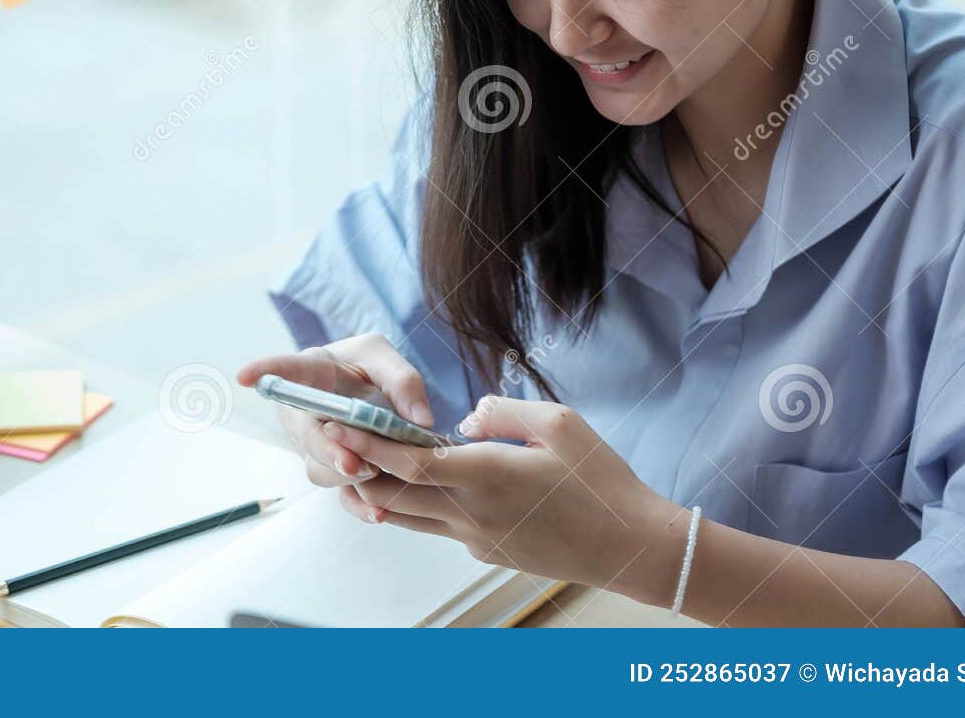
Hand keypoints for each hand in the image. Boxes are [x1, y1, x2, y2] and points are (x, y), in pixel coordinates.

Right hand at [237, 333, 437, 488]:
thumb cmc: (368, 367)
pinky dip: (359, 505)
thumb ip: (403, 380)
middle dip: (327, 450)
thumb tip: (421, 420)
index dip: (265, 372)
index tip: (245, 375)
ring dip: (346, 474)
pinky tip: (379, 512)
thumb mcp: (385, 359)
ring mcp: (315, 446)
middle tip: (353, 463)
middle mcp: (304, 412)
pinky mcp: (333, 471)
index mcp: (312, 373)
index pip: (286, 371)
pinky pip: (339, 494)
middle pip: (306, 435)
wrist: (376, 396)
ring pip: (320, 468)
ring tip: (376, 473)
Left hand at [329, 395, 687, 601]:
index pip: (408, 463)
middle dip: (356, 469)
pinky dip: (413, 504)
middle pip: (390, 497)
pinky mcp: (483, 551)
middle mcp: (471, 513)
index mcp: (487, 476)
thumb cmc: (602, 481)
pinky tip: (415, 482)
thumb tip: (463, 420)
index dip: (368, 443)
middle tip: (334, 440)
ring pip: (404, 517)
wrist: (630, 547)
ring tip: (358, 461)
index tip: (339, 422)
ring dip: (377, 491)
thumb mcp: (560, 423)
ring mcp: (474, 538)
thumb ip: (502, 412)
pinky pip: (434, 526)